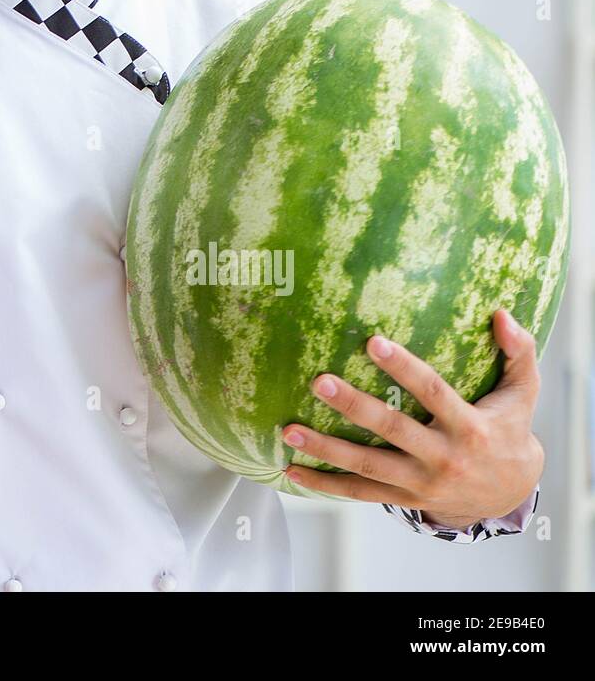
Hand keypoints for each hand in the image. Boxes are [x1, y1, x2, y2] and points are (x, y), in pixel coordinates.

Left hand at [281, 309, 542, 527]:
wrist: (511, 491)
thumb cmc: (508, 427)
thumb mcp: (523, 392)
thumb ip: (518, 351)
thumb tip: (501, 313)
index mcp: (469, 426)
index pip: (433, 392)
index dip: (404, 368)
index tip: (373, 341)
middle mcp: (443, 457)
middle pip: (392, 430)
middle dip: (354, 407)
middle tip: (318, 381)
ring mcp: (422, 483)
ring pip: (368, 466)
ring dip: (326, 449)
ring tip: (288, 430)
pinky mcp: (406, 499)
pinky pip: (360, 493)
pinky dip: (326, 485)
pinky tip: (291, 470)